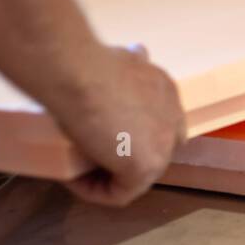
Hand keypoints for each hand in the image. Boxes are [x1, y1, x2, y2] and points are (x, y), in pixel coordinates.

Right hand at [53, 45, 186, 206]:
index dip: (133, 135)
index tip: (101, 133)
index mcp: (167, 93)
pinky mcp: (145, 168)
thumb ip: (133, 60)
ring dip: (105, 176)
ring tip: (74, 168)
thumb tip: (140, 51)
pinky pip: (121, 193)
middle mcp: (172, 119)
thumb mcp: (120, 56)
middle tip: (84, 154)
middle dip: (119, 157)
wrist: (79, 72)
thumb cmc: (89, 63)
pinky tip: (72, 180)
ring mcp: (163, 145)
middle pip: (149, 152)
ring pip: (135, 175)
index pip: (161, 126)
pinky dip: (95, 191)